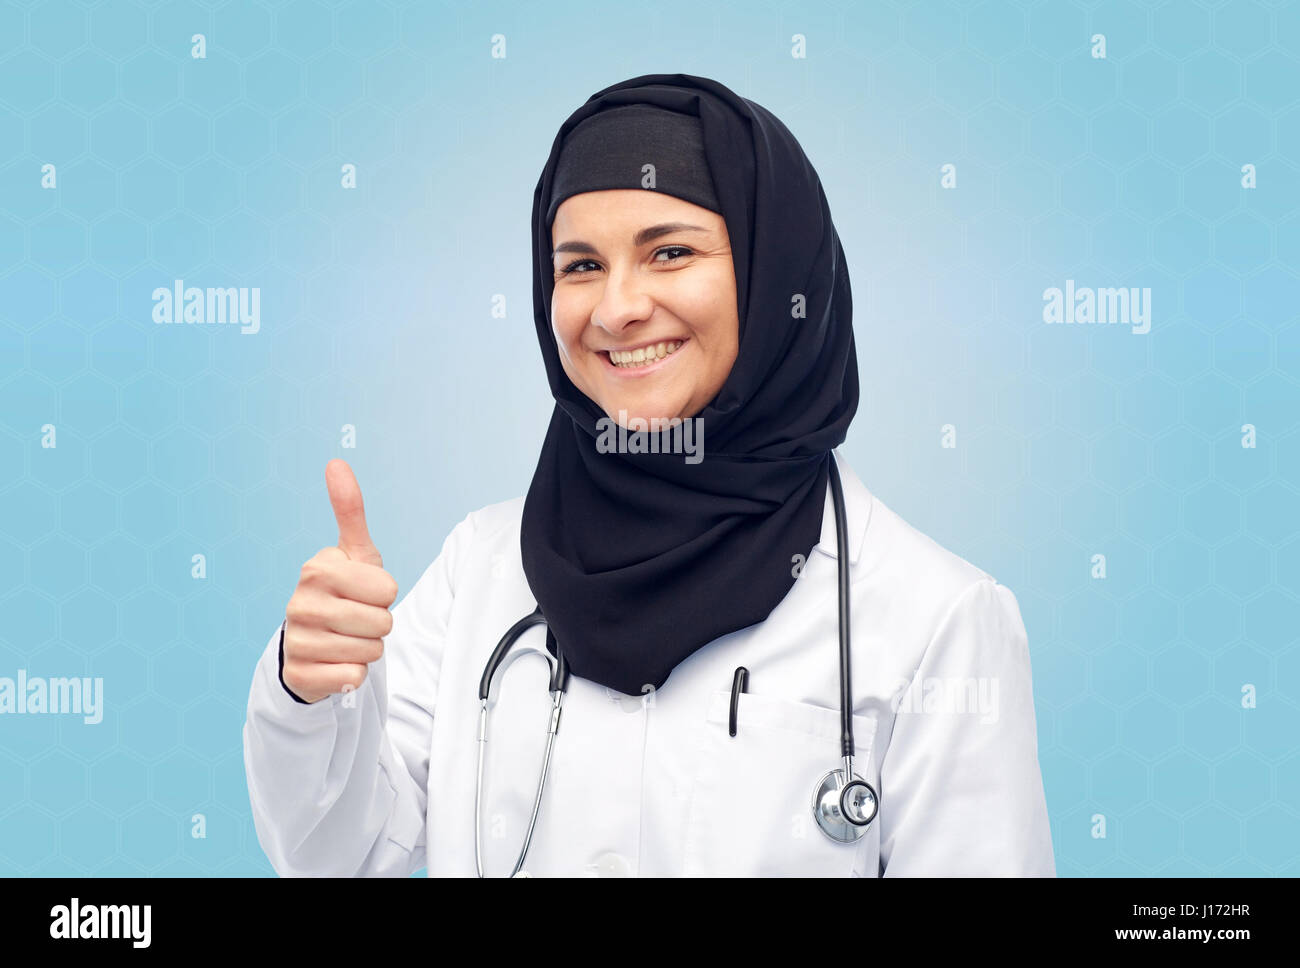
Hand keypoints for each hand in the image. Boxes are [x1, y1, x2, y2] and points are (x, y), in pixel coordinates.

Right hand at [282, 459, 398, 703]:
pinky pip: (353, 677)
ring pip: (371, 651)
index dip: (384, 594)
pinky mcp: (300, 675)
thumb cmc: (341, 594)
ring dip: (367, 649)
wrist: (310, 645)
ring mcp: (297, 640)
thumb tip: (336, 462)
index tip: (363, 592)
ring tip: (346, 639)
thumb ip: (349, 510)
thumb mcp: (352, 554)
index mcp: (318, 568)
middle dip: (379, 624)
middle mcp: (301, 602)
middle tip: (356, 619)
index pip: (388, 589)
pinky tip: (335, 663)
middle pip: (383, 622)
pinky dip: (353, 674)